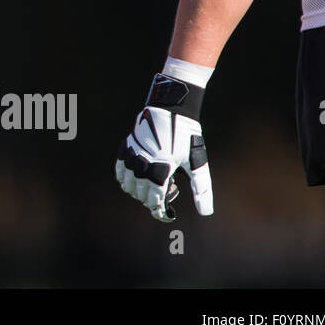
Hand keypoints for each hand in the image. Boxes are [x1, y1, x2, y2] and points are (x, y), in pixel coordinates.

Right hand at [116, 104, 212, 221]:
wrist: (170, 111)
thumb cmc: (186, 137)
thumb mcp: (197, 163)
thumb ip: (201, 189)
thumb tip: (205, 212)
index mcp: (162, 169)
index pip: (154, 200)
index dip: (160, 211)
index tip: (167, 214)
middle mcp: (143, 164)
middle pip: (141, 194)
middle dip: (152, 199)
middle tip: (166, 192)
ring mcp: (132, 155)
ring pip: (127, 185)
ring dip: (138, 191)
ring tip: (152, 185)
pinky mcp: (126, 147)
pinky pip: (119, 171)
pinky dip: (125, 179)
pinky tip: (136, 178)